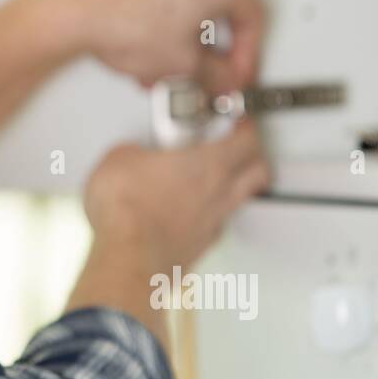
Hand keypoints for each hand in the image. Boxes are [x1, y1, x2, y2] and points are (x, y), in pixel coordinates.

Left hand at [40, 0, 265, 93]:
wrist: (74, 9)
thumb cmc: (121, 20)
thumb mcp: (183, 64)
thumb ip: (216, 78)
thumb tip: (223, 82)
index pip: (254, 22)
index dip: (247, 59)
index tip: (236, 78)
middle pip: (223, 16)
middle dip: (213, 57)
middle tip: (207, 79)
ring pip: (194, 13)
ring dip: (186, 49)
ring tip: (167, 74)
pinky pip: (172, 4)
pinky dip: (168, 32)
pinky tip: (150, 58)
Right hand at [81, 120, 269, 275]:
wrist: (126, 256)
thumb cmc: (128, 210)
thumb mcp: (119, 158)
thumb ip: (135, 150)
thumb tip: (130, 154)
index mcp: (207, 163)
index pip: (247, 139)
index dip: (246, 127)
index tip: (238, 122)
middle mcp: (218, 194)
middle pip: (258, 172)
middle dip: (254, 157)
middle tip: (241, 148)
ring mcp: (211, 224)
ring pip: (239, 201)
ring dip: (234, 188)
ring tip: (217, 180)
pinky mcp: (198, 248)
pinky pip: (215, 227)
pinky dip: (210, 217)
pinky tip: (192, 214)